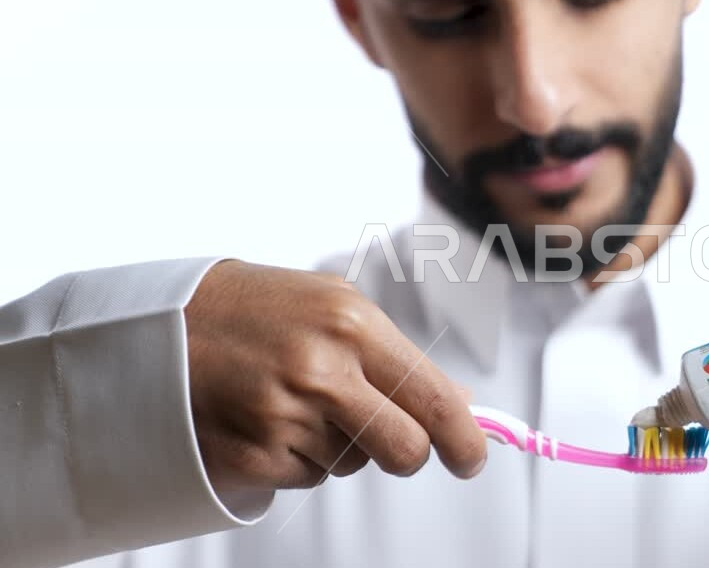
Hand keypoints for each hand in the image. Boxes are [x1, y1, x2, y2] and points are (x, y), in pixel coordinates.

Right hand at [184, 261, 486, 491]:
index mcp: (352, 325)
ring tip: (294, 399)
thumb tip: (457, 402)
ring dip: (338, 443)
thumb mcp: (334, 307)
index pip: (433, 398)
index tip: (471, 458)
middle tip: (391, 440)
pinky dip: (296, 457)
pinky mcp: (252, 456)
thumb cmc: (257, 309)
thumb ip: (396, 355)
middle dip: (408, 453)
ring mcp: (284, 417)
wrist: (160, 324)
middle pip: (405, 449)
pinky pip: (306, 478)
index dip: (463, 438)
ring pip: (351, 464)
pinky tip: (268, 417)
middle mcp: (322, 371)